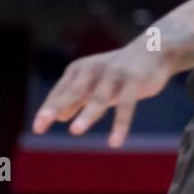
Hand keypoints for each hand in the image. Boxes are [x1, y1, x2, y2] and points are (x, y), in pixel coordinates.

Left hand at [31, 40, 174, 147]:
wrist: (155, 51)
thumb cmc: (120, 70)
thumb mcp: (96, 82)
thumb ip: (78, 97)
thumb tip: (58, 117)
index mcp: (81, 69)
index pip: (61, 92)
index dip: (48, 109)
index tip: (38, 128)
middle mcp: (95, 69)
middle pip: (73, 91)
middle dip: (56, 107)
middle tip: (41, 124)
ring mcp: (115, 74)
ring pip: (99, 97)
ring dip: (88, 114)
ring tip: (74, 131)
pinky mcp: (135, 80)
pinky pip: (127, 105)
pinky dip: (120, 124)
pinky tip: (114, 142)